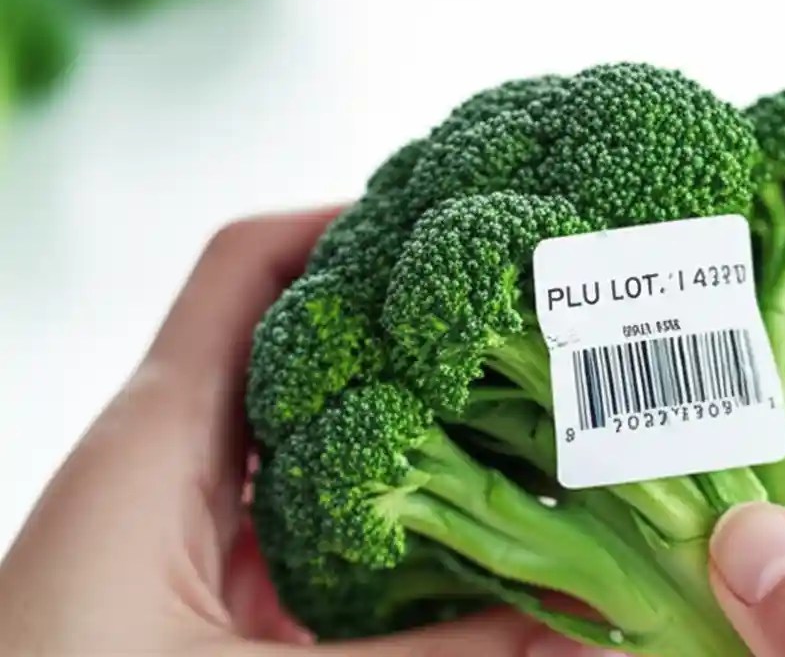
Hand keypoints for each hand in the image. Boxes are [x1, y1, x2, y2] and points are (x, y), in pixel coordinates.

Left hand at [0, 209, 574, 656]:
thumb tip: (581, 631)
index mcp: (153, 441)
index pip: (248, 265)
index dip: (346, 220)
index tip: (457, 224)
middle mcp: (161, 456)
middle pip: (285, 330)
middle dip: (397, 316)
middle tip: (510, 314)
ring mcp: (174, 516)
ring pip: (290, 418)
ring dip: (387, 408)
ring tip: (498, 405)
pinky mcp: (189, 574)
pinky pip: (288, 497)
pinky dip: (365, 493)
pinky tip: (438, 525)